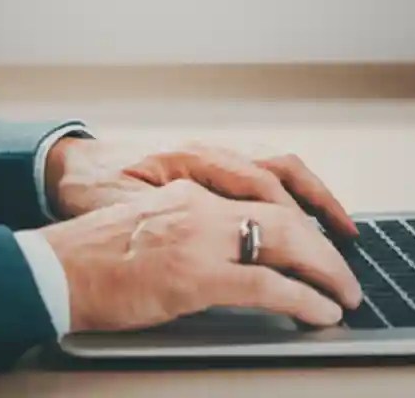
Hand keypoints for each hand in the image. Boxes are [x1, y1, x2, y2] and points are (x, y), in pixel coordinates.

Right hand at [32, 179, 362, 331]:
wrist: (50, 269)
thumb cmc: (91, 258)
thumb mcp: (149, 226)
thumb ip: (190, 230)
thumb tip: (229, 257)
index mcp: (190, 189)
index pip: (264, 194)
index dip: (304, 216)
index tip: (326, 237)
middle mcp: (201, 203)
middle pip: (285, 214)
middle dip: (324, 246)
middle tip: (346, 274)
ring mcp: (200, 237)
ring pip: (286, 242)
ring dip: (325, 270)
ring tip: (344, 294)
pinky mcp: (195, 275)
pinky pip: (267, 285)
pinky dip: (303, 299)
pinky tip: (320, 313)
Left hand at [45, 138, 358, 237]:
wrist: (69, 167)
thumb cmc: (91, 190)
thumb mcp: (125, 209)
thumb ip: (170, 219)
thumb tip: (213, 236)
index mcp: (191, 158)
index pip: (259, 189)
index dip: (292, 227)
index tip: (315, 262)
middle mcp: (210, 151)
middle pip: (281, 173)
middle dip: (319, 213)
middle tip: (345, 253)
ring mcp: (214, 156)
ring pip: (280, 169)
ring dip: (314, 199)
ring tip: (342, 233)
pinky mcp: (213, 167)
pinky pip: (265, 175)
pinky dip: (294, 195)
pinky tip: (307, 218)